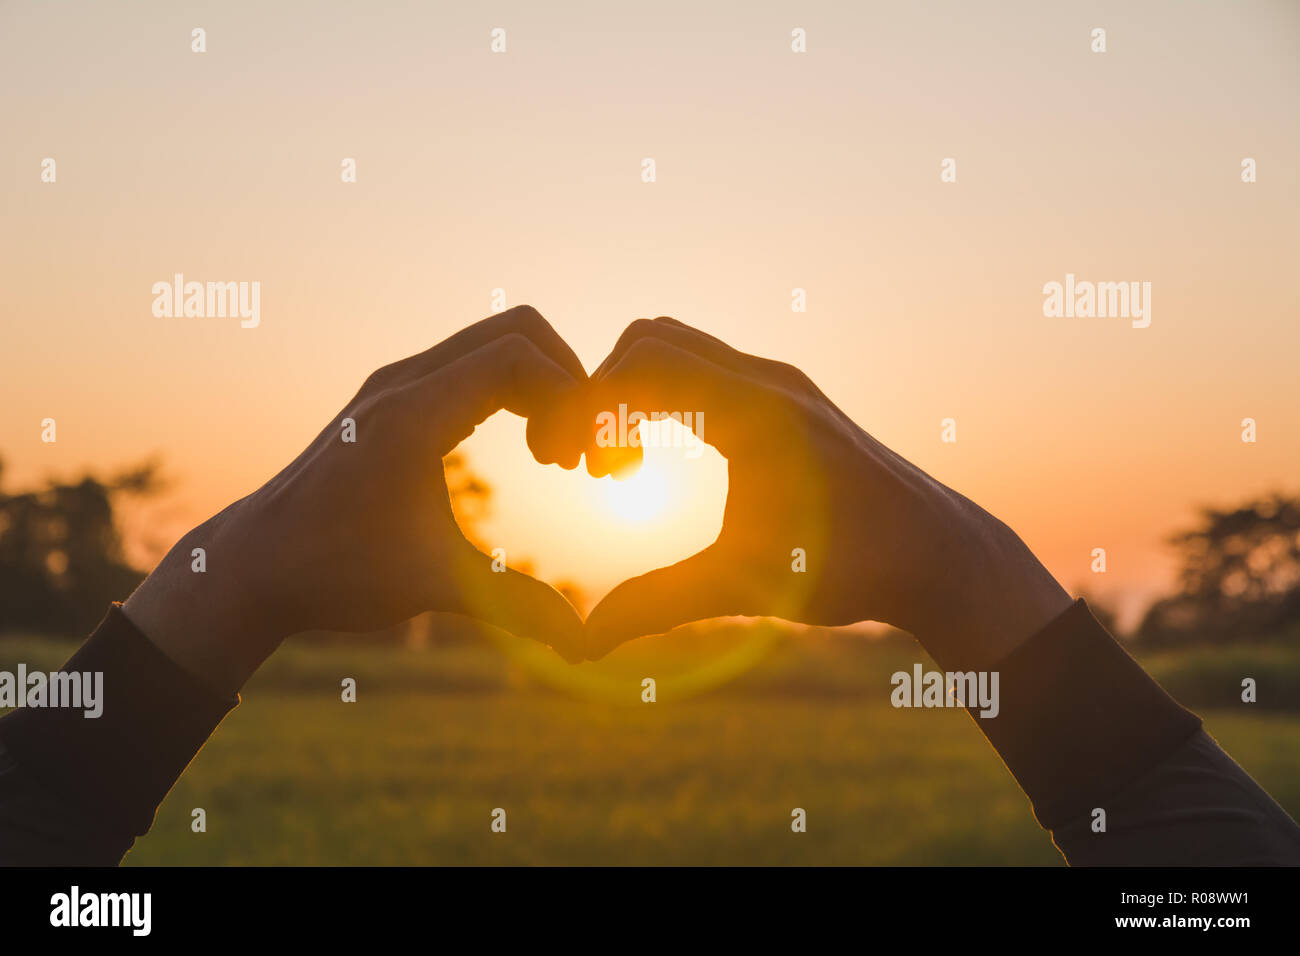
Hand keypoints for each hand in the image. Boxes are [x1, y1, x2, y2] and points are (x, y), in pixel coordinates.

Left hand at [125, 306, 588, 691]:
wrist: (254, 565)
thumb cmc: (336, 574)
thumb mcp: (435, 586)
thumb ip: (518, 606)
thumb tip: (584, 646)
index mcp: (411, 416)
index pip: (518, 356)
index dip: (569, 399)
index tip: (575, 465)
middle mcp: (401, 383)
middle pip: (517, 330)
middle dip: (566, 382)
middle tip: (573, 455)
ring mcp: (394, 383)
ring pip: (496, 342)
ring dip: (541, 386)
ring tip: (551, 458)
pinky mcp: (393, 397)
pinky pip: (473, 363)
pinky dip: (514, 390)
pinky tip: (523, 452)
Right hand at [575, 318, 1071, 667]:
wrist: (937, 552)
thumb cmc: (852, 568)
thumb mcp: (748, 585)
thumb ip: (664, 603)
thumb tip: (589, 639)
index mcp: (758, 414)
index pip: (644, 367)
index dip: (588, 407)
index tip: (569, 465)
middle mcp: (769, 382)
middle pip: (651, 340)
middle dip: (603, 392)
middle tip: (593, 467)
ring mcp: (781, 383)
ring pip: (677, 346)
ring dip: (633, 391)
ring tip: (623, 468)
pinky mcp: (786, 396)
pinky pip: (704, 368)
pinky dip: (664, 396)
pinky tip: (660, 460)